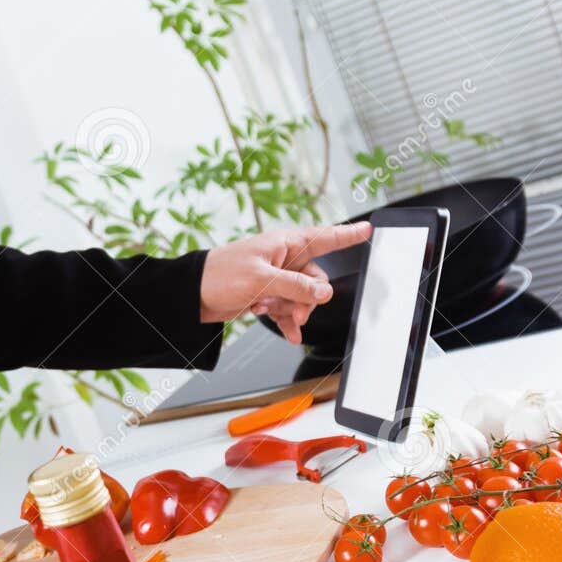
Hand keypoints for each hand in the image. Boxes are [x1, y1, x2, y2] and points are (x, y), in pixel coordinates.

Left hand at [200, 221, 371, 343]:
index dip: (348, 234)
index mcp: (285, 244)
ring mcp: (276, 278)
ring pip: (303, 298)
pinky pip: (289, 309)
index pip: (325, 237)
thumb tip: (324, 292)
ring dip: (293, 310)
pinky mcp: (268, 295)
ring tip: (271, 313)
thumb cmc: (220, 274)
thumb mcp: (261, 280)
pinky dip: (287, 321)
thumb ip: (295, 286)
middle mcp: (284, 259)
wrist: (193, 295)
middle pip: (316, 280)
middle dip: (308, 298)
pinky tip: (287, 332)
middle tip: (296, 311)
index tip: (368, 229)